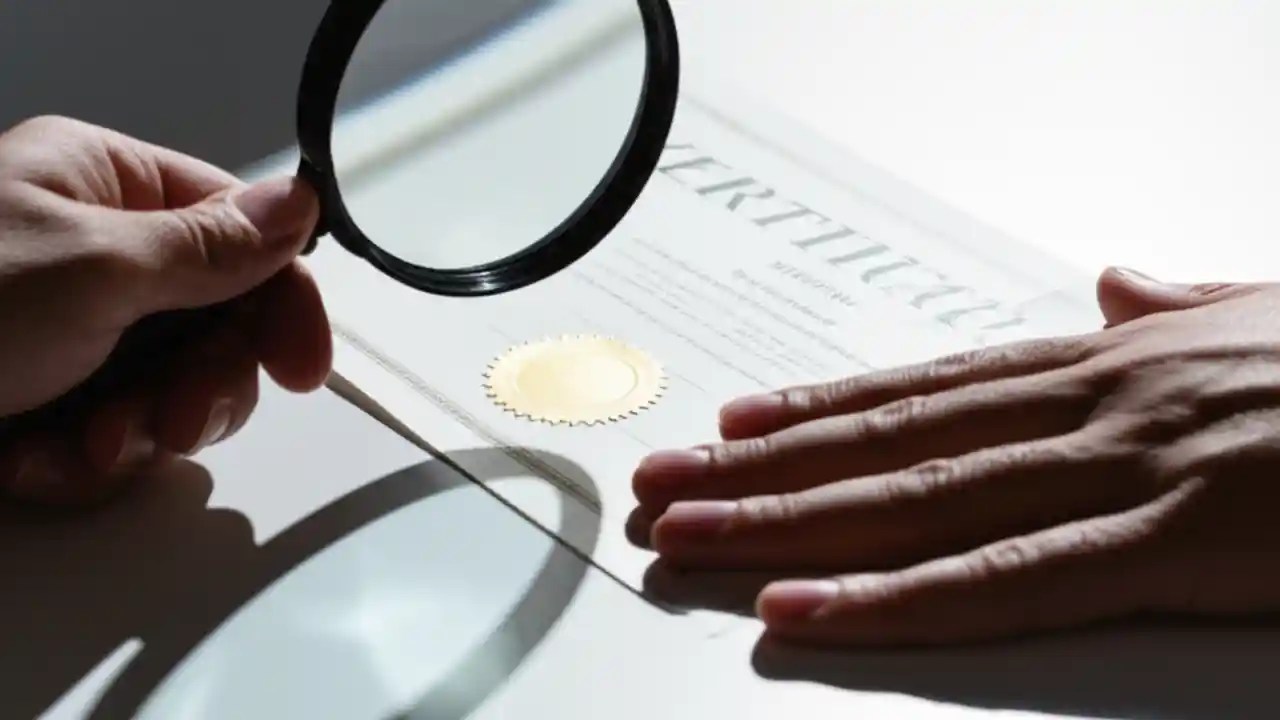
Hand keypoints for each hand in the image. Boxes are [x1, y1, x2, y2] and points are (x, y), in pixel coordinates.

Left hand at [0, 116, 330, 504]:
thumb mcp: (89, 269)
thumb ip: (210, 247)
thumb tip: (297, 203)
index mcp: (104, 189)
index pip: (240, 236)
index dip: (282, 301)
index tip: (304, 366)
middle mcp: (94, 257)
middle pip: (217, 328)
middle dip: (196, 389)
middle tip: (166, 423)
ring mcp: (70, 334)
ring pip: (170, 394)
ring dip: (133, 436)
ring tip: (77, 447)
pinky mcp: (44, 402)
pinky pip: (112, 439)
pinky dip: (79, 465)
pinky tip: (29, 462)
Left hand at [634, 268, 1279, 646]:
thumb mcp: (1269, 315)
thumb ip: (1176, 305)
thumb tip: (1111, 282)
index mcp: (1112, 359)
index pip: (928, 385)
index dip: (820, 406)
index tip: (734, 422)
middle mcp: (1094, 401)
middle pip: (889, 441)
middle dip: (761, 468)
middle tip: (662, 487)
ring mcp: (1125, 467)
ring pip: (913, 501)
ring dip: (785, 521)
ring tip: (688, 537)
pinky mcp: (1174, 542)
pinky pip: (1002, 580)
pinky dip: (890, 597)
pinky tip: (803, 606)